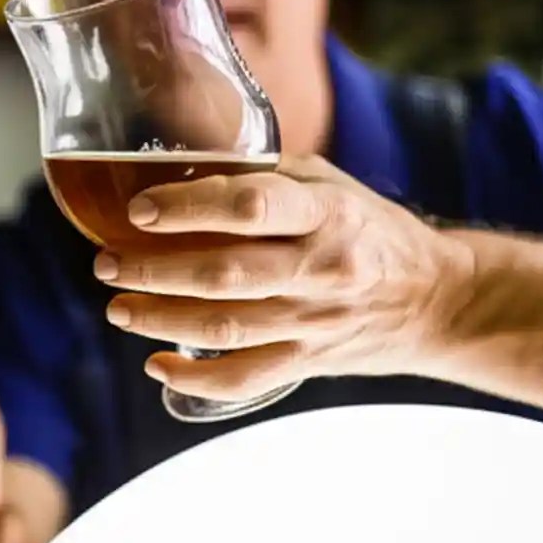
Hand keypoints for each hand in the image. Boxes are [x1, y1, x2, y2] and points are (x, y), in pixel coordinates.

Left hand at [92, 154, 476, 400]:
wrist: (436, 298)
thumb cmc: (367, 228)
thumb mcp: (329, 184)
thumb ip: (265, 176)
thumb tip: (182, 163)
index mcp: (327, 213)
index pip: (250, 205)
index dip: (188, 207)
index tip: (139, 209)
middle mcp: (322, 268)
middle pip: (224, 274)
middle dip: (153, 271)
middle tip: (106, 264)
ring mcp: (315, 321)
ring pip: (224, 328)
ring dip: (160, 320)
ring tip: (118, 308)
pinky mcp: (309, 362)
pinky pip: (244, 379)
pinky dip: (194, 378)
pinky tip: (156, 364)